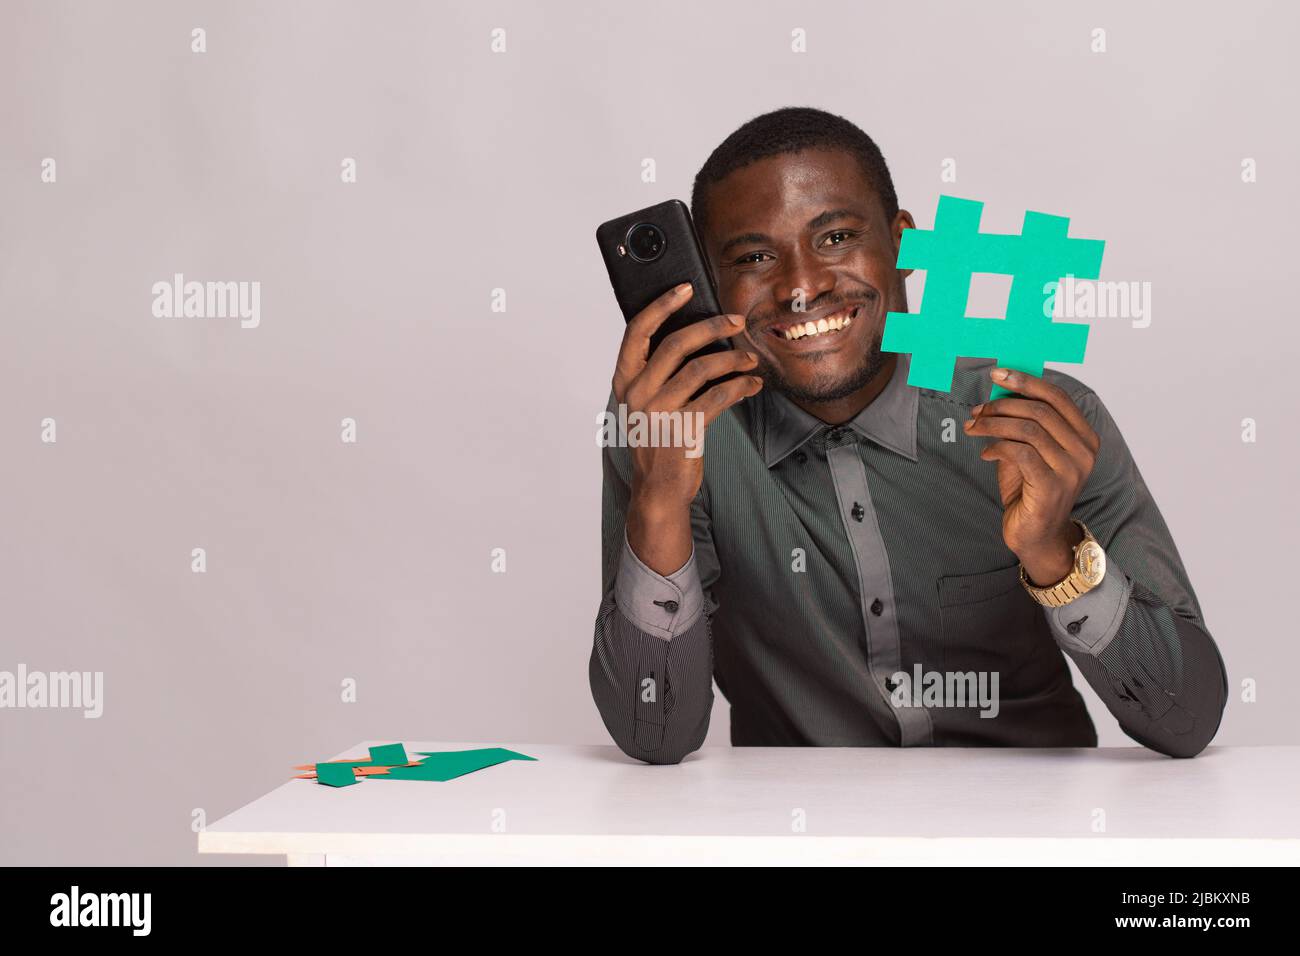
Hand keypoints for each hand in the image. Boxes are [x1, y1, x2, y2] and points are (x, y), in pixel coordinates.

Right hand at [612, 283, 761, 572]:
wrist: (658, 489)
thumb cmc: (656, 442)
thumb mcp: (645, 404)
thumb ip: (658, 373)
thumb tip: (695, 337)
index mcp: (625, 380)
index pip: (637, 331)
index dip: (662, 305)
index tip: (685, 288)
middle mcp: (638, 392)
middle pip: (677, 343)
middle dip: (713, 327)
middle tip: (737, 322)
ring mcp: (659, 411)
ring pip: (702, 368)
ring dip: (734, 360)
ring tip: (751, 360)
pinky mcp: (683, 428)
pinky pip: (718, 396)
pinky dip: (740, 387)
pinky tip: (752, 384)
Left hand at [963, 367, 1099, 585]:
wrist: (1036, 535)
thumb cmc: (1030, 490)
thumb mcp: (1027, 451)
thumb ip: (1021, 425)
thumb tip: (998, 394)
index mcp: (1084, 436)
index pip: (1057, 397)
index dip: (1026, 381)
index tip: (998, 374)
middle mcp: (1084, 450)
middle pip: (1039, 410)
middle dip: (1001, 406)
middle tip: (976, 411)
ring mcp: (1071, 469)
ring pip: (1028, 429)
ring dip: (993, 424)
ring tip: (973, 428)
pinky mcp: (1052, 485)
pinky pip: (1020, 453)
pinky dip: (997, 447)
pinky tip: (986, 453)